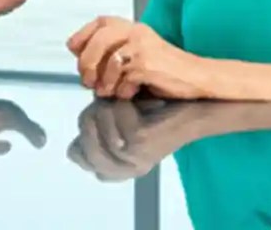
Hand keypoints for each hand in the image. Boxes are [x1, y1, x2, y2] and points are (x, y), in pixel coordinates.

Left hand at [0, 84, 46, 155]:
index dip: (31, 131)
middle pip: (14, 112)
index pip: (17, 121)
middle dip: (29, 125)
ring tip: (28, 132)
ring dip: (20, 119)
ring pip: (6, 108)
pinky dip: (8, 115)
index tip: (41, 143)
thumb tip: (9, 145)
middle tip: (39, 139)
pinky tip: (7, 124)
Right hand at [66, 99, 207, 181]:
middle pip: (82, 142)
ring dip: (107, 106)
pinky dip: (121, 102)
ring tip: (127, 103)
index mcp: (121, 168)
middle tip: (109, 105)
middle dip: (90, 118)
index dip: (82, 133)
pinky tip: (138, 102)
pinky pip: (112, 114)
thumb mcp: (120, 126)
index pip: (79, 157)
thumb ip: (98, 136)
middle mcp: (127, 168)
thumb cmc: (159, 112)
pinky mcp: (140, 141)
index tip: (96, 119)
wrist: (196, 109)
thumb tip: (74, 145)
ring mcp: (133, 156)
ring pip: (95, 124)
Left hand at [67, 16, 205, 99]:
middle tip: (87, 80)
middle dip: (87, 62)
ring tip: (108, 91)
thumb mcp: (137, 51)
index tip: (73, 50)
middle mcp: (137, 33)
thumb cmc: (165, 68)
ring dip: (104, 82)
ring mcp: (143, 48)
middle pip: (99, 40)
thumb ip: (113, 50)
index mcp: (133, 27)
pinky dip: (121, 90)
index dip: (82, 35)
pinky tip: (128, 93)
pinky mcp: (149, 66)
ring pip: (110, 62)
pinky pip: (124, 79)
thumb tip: (80, 57)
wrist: (196, 77)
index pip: (100, 22)